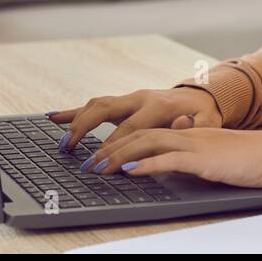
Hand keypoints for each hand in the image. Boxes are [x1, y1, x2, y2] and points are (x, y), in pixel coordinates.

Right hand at [47, 86, 224, 154]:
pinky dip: (73, 111)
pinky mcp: (121, 101)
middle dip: (87, 132)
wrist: (198, 95)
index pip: (130, 129)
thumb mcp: (207, 121)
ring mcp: (128, 98)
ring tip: (63, 142)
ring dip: (77, 122)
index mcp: (158, 106)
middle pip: (106, 112)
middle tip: (72, 152)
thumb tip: (181, 126)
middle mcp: (139, 98)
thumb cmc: (201, 114)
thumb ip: (197, 125)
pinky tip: (54, 117)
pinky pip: (93, 105)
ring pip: (97, 105)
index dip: (114, 147)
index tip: (100, 165)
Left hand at [85, 126, 261, 188]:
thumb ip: (187, 158)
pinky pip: (169, 159)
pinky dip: (146, 164)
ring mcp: (194, 144)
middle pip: (138, 134)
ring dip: (118, 155)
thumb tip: (162, 166)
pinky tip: (130, 171)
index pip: (144, 132)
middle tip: (86, 163)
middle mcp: (186, 133)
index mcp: (186, 132)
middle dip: (108, 148)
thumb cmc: (247, 160)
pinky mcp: (204, 158)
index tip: (97, 155)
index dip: (117, 142)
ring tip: (98, 168)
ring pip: (147, 142)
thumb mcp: (210, 158)